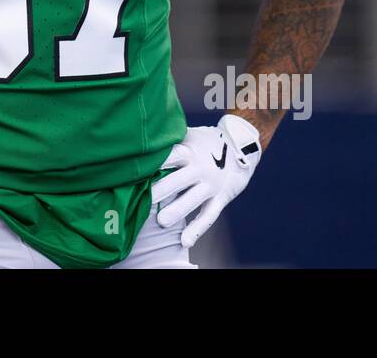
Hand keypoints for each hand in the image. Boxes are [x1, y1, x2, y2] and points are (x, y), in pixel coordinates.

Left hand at [151, 114, 262, 247]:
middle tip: (144, 199)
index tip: (137, 171)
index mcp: (189, 150)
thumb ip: (170, 139)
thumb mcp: (189, 134)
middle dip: (162, 189)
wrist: (240, 145)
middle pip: (178, 179)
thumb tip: (141, 139)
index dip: (154, 163)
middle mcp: (200, 168)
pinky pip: (209, 215)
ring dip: (177, 210)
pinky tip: (185, 242)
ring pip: (193, 199)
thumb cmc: (204, 141)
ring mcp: (211, 184)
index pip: (170, 156)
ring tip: (161, 221)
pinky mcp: (221, 197)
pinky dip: (197, 229)